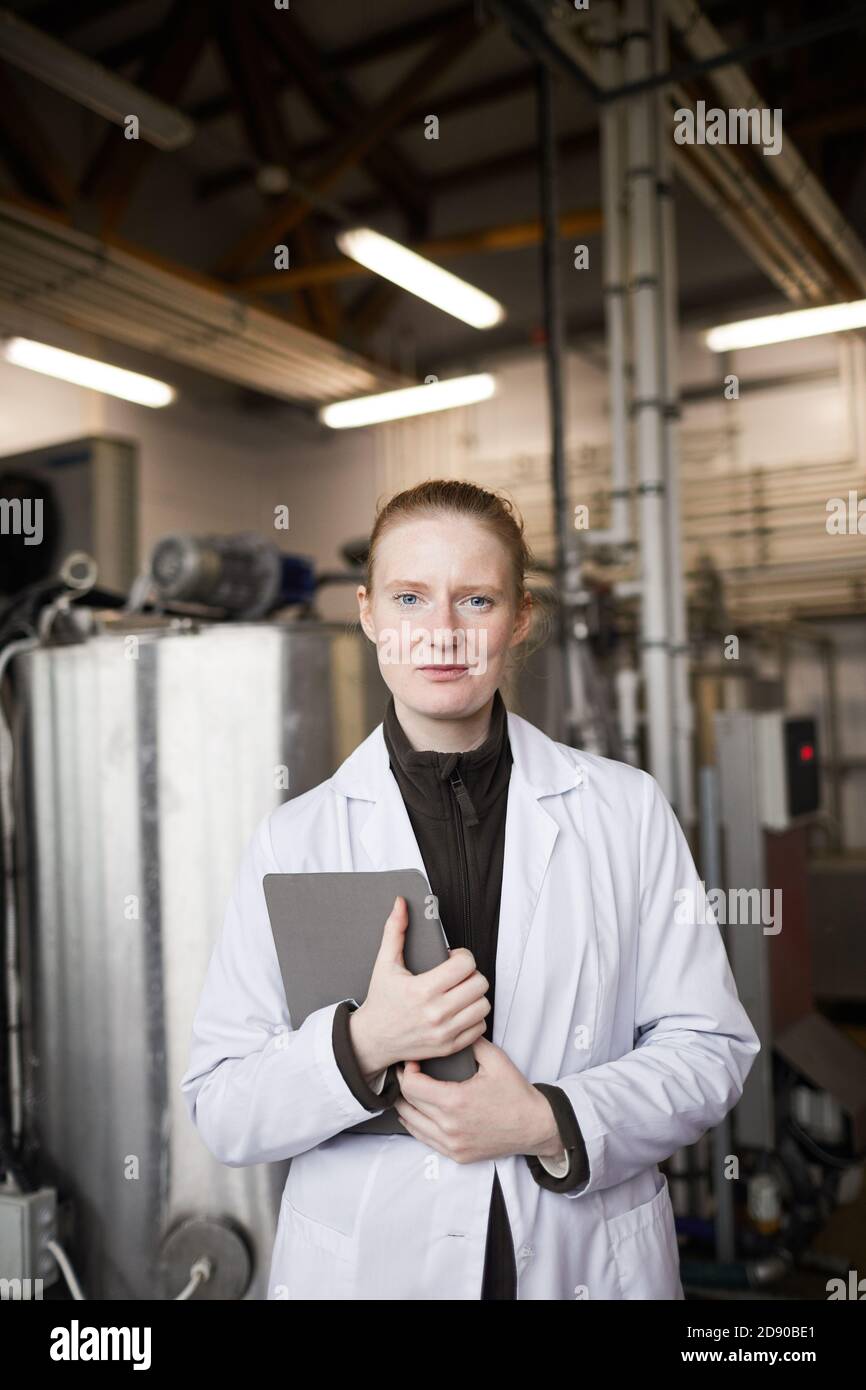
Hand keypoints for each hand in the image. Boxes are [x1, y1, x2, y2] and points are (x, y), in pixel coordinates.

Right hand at [348, 896, 490, 1076]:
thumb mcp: (384, 963)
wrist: (372, 1039)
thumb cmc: (381, 1000)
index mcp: (422, 989)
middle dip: (470, 974)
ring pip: (483, 1006)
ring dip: (474, 996)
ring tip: (459, 992)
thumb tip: (401, 903)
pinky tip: (459, 1010)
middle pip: (479, 984)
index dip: (462, 956)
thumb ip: (395, 930)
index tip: (452, 959)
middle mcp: (436, 1013)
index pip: (465, 965)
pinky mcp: (449, 1047)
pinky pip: (479, 1027)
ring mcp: (444, 1032)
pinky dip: (474, 1017)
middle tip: (457, 975)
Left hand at [393, 1036, 563, 1163]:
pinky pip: (423, 1139)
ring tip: (412, 1089)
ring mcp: (452, 1144)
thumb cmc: (516, 1094)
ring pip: (410, 1124)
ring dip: (406, 1104)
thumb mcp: (495, 1059)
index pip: (412, 1086)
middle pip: (407, 1103)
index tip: (414, 1062)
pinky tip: (420, 1111)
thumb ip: (469, 1041)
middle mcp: (449, 1126)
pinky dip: (416, 1123)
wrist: (535, 1126)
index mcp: (455, 1102)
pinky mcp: (456, 1154)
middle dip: (404, 1084)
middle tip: (410, 1071)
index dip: (407, 1070)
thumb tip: (452, 1030)